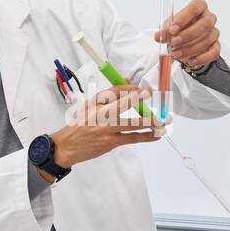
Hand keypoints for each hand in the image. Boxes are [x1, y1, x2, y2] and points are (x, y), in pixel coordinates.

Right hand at [51, 85, 167, 168]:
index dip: (129, 89)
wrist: (65, 147)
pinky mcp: (110, 142)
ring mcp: (106, 130)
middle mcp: (99, 115)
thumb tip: (126, 83)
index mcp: (94, 104)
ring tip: (163, 122)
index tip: (141, 89)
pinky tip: (155, 135)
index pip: (113, 91)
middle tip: (150, 94)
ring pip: (131, 124)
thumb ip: (106, 96)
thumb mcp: (88, 107)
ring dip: (149, 122)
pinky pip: (131, 138)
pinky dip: (145, 137)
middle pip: (121, 104)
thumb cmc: (78, 126)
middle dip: (137, 99)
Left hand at [155, 0, 220, 68]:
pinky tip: (190, 61)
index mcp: (199, 8)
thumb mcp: (170, 28)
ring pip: (206, 40)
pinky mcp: (216, 46)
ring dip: (189, 49)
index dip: (183, 18)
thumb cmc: (180, 30)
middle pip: (204, 24)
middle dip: (188, 35)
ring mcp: (214, 33)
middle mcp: (209, 18)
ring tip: (176, 54)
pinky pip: (213, 53)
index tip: (172, 29)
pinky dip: (201, 58)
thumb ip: (165, 31)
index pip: (194, 8)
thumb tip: (159, 36)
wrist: (187, 42)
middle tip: (174, 42)